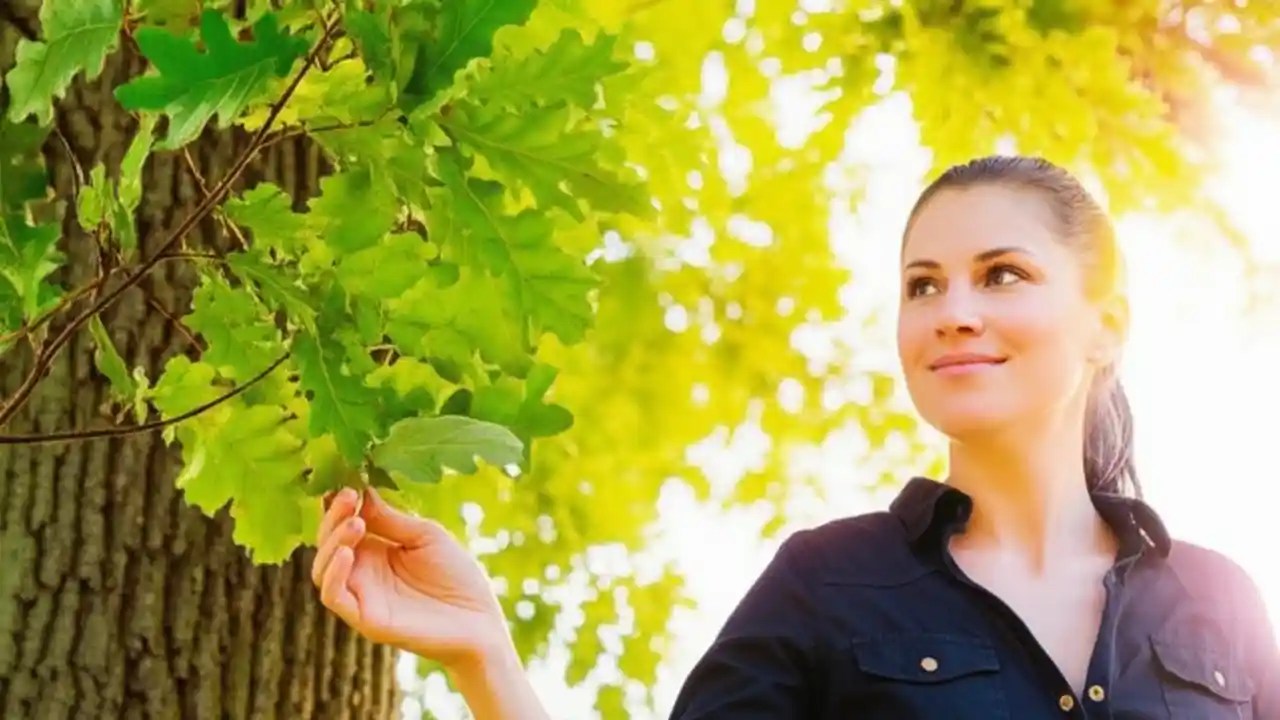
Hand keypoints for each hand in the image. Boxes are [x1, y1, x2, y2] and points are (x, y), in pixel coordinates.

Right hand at [311, 486, 509, 668]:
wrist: (480, 619)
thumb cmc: (457, 575)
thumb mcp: (425, 536)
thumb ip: (390, 519)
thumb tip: (360, 489)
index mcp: (376, 550)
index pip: (342, 524)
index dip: (339, 505)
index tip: (348, 485)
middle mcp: (363, 573)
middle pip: (328, 544)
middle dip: (333, 518)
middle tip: (348, 497)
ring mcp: (362, 596)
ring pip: (322, 570)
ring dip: (332, 543)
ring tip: (355, 523)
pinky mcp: (366, 619)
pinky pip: (334, 597)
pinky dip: (334, 574)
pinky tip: (348, 553)